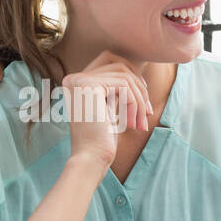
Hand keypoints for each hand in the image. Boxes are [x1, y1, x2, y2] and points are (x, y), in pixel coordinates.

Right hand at [62, 51, 150, 169]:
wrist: (91, 158)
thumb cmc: (102, 138)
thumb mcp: (109, 107)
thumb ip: (115, 89)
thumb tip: (137, 71)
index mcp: (76, 82)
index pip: (110, 62)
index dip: (133, 78)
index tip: (143, 102)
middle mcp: (74, 78)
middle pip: (119, 66)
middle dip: (139, 88)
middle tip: (147, 113)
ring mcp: (80, 80)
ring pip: (125, 76)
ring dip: (139, 100)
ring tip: (140, 123)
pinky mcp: (89, 86)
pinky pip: (124, 85)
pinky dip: (135, 104)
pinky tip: (131, 124)